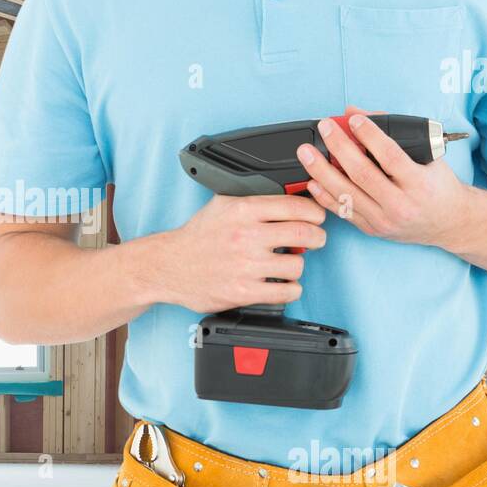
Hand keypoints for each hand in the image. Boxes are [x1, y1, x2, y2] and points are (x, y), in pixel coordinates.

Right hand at [141, 194, 326, 312]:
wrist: (169, 266)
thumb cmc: (197, 237)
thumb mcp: (223, 205)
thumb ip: (255, 200)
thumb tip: (291, 195)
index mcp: (243, 210)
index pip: (296, 206)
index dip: (315, 212)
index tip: (317, 218)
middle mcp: (246, 236)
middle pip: (304, 234)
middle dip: (317, 237)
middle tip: (315, 239)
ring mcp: (245, 265)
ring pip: (298, 265)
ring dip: (297, 265)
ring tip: (287, 264)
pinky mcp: (243, 292)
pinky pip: (287, 291)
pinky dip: (290, 288)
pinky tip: (281, 283)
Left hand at [297, 106, 472, 248]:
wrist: (449, 223)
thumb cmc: (438, 186)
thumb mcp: (429, 156)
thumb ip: (395, 133)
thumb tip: (357, 113)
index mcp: (420, 184)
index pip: (390, 156)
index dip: (369, 136)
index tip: (353, 120)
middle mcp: (401, 205)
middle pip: (362, 174)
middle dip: (338, 148)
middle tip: (324, 128)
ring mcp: (384, 220)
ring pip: (346, 194)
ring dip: (321, 171)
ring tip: (306, 153)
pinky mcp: (372, 229)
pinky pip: (342, 211)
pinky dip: (324, 196)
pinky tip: (311, 180)